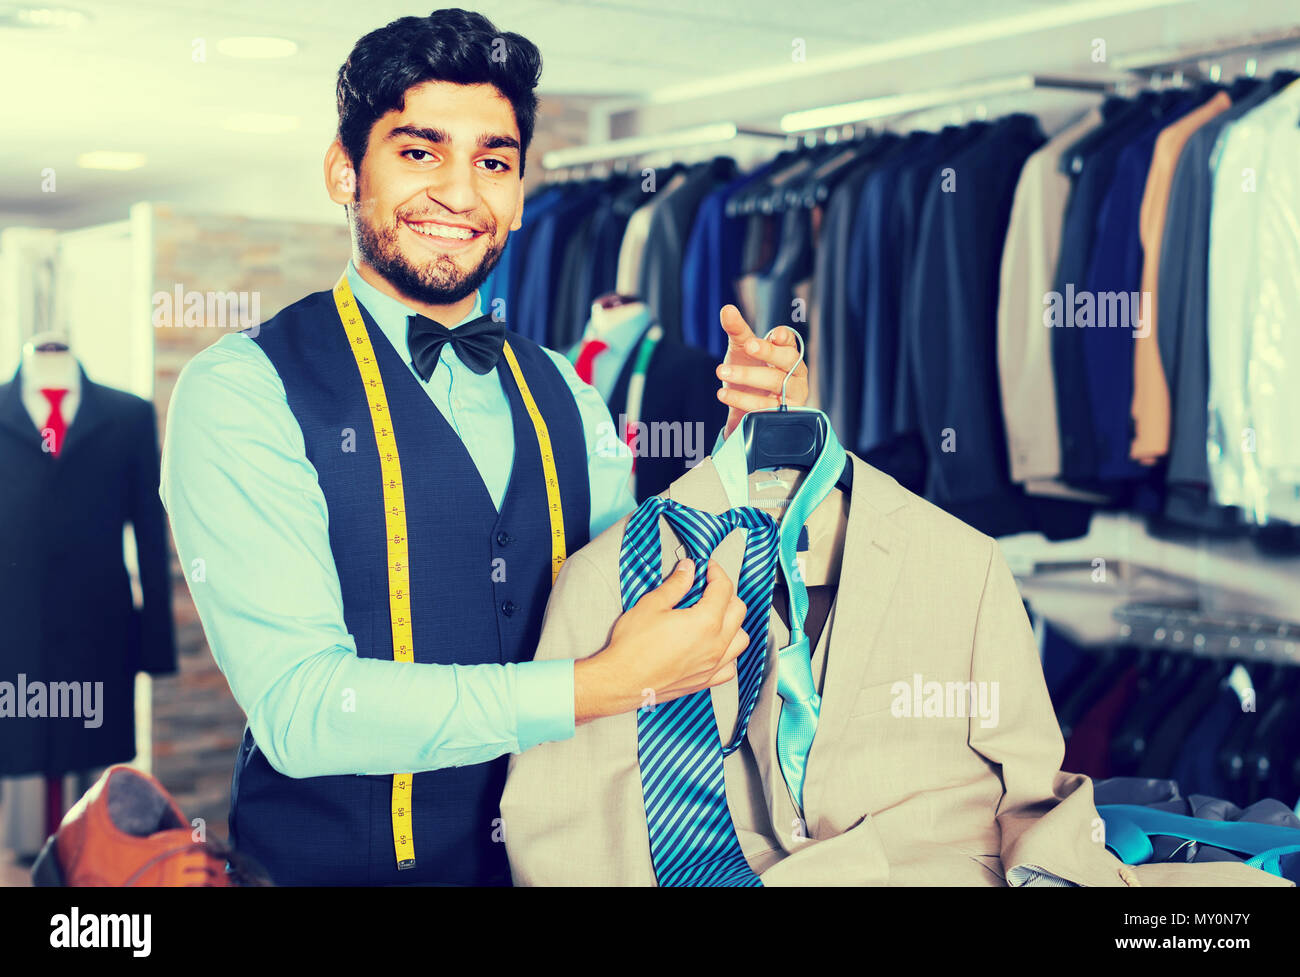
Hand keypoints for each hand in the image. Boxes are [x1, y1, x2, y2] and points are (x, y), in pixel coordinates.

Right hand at [574, 559, 748, 722]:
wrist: (620, 681)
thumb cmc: (632, 646)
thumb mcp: (651, 605)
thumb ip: (675, 585)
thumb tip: (688, 569)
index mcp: (705, 623)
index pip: (724, 590)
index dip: (717, 573)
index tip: (708, 568)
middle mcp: (715, 645)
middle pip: (738, 611)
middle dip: (726, 594)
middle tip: (708, 587)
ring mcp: (712, 666)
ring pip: (740, 639)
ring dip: (733, 623)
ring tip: (715, 616)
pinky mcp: (704, 681)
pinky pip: (730, 667)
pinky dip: (728, 653)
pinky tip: (714, 646)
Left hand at [715, 304, 809, 437]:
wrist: (744, 410)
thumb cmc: (750, 373)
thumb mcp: (741, 350)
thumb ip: (737, 330)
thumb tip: (726, 309)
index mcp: (788, 354)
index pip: (791, 342)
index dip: (785, 338)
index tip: (775, 334)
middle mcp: (795, 374)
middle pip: (787, 360)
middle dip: (768, 352)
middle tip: (748, 345)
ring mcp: (792, 396)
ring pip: (776, 384)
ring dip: (748, 376)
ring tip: (721, 371)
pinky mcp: (782, 416)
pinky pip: (764, 407)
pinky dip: (742, 400)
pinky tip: (723, 393)